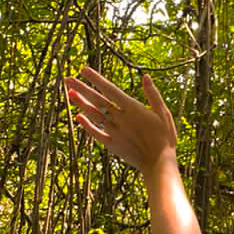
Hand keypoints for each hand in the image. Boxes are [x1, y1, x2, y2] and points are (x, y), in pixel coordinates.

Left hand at [64, 67, 178, 170]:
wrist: (159, 164)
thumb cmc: (165, 138)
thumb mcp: (164, 114)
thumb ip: (153, 95)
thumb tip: (145, 77)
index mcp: (133, 108)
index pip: (110, 90)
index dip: (96, 79)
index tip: (83, 70)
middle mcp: (121, 119)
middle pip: (98, 101)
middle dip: (82, 89)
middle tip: (68, 79)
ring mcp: (115, 132)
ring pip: (94, 115)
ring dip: (82, 104)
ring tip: (70, 94)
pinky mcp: (113, 145)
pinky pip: (96, 134)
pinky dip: (87, 126)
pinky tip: (78, 118)